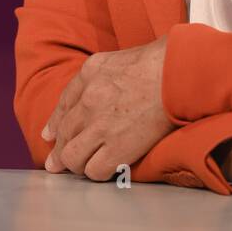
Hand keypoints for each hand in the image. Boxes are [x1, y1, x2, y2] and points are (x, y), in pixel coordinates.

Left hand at [41, 37, 171, 180]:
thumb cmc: (160, 62)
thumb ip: (96, 75)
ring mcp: (101, 126)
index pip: (63, 106)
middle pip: (64, 135)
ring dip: (78, 164)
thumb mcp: (118, 58)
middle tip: (60, 164)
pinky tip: (107, 168)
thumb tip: (84, 95)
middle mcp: (89, 100)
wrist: (179, 72)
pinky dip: (98, 172)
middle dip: (61, 152)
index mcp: (89, 75)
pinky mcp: (118, 148)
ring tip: (87, 166)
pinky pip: (94, 171)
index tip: (52, 138)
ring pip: (72, 157)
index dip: (55, 126)